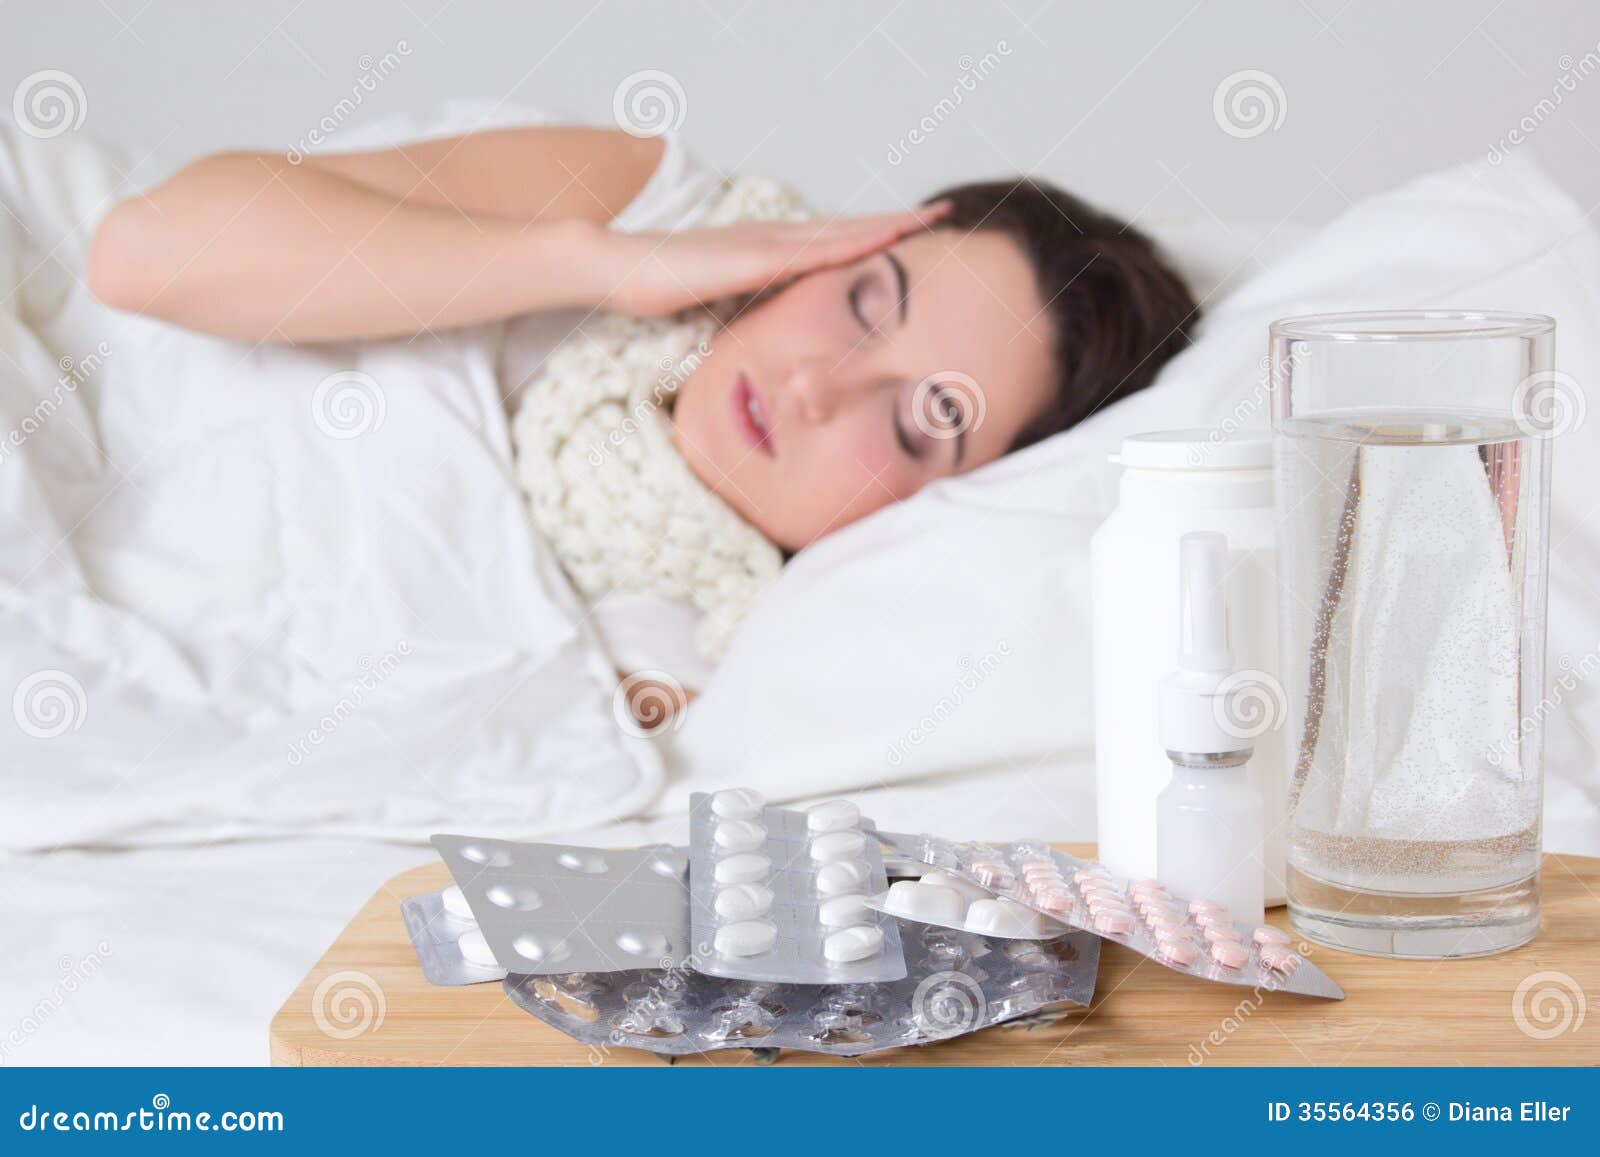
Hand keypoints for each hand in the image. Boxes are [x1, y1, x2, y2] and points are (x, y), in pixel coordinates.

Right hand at [597, 201, 951, 317]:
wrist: (621, 266)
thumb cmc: (656, 287)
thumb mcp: (712, 302)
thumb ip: (739, 309)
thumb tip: (761, 339)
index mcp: (766, 250)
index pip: (829, 243)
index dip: (870, 236)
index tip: (907, 234)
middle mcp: (774, 238)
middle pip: (846, 229)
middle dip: (895, 222)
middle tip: (940, 213)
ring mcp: (767, 242)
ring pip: (841, 233)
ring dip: (887, 226)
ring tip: (929, 219)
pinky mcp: (757, 255)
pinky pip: (818, 250)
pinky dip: (856, 242)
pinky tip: (887, 238)